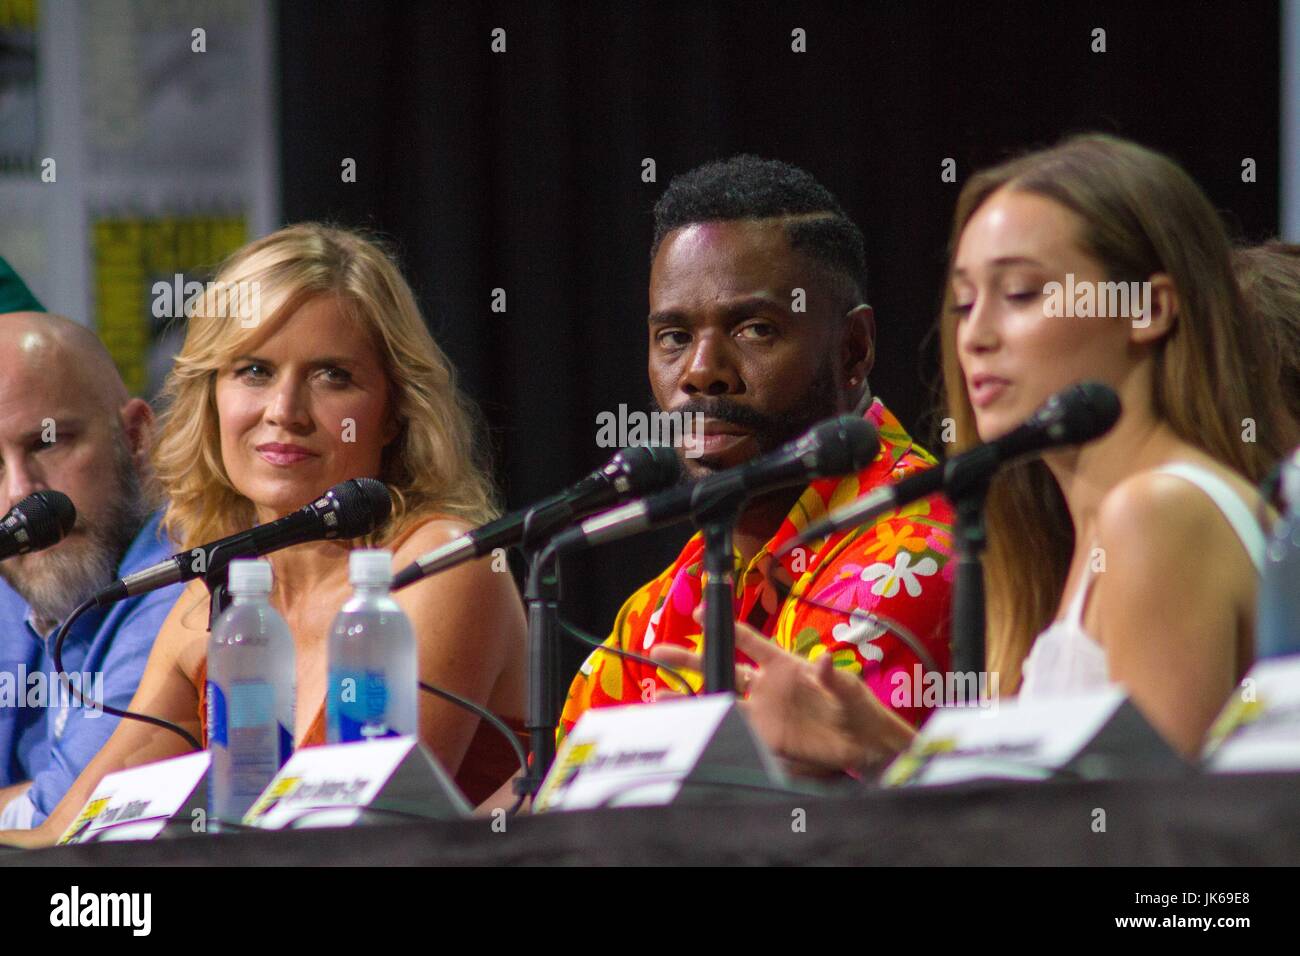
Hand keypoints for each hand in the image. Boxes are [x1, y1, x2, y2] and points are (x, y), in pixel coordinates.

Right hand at [649, 611, 914, 775]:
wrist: (860, 742)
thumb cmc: (855, 705)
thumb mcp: (845, 687)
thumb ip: (830, 675)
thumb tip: (825, 658)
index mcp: (783, 664)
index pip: (749, 641)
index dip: (725, 626)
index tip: (698, 613)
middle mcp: (767, 684)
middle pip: (723, 665)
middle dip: (691, 658)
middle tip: (661, 651)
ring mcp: (763, 710)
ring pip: (719, 698)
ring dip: (690, 696)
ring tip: (659, 695)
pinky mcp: (764, 735)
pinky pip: (731, 727)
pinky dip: (708, 724)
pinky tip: (686, 724)